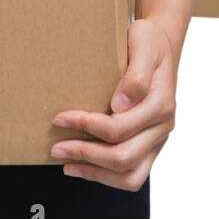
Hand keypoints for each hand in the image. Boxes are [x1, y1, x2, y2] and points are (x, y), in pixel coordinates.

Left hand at [50, 18, 176, 190]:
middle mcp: (161, 127)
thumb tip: (120, 104)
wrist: (162, 44)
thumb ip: (136, 75)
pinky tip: (83, 167)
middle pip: (123, 157)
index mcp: (160, 105)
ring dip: (95, 173)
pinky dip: (106, 176)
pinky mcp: (150, 146)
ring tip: (67, 165)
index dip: (86, 125)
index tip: (60, 118)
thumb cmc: (150, 42)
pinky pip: (132, 174)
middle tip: (56, 147)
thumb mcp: (144, 45)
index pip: (119, 127)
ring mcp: (157, 139)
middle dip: (85, 153)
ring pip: (130, 176)